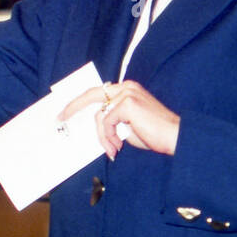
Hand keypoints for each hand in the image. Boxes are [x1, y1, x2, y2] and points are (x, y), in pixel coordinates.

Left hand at [58, 80, 179, 159]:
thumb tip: (94, 126)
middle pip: (91, 94)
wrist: (175, 137)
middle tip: (61, 117)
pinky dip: (109, 137)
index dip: (81, 100)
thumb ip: (112, 120)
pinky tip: (118, 147)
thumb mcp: (127, 125)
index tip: (66, 110)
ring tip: (113, 149)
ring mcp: (127, 94)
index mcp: (127, 89)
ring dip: (103, 136)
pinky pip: (106, 123)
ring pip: (100, 116)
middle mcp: (126, 87)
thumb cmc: (154, 134)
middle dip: (73, 106)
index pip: (99, 92)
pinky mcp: (127, 104)